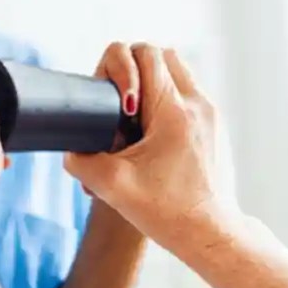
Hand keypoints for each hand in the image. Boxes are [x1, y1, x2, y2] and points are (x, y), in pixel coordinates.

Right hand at [64, 44, 238, 243]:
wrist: (212, 234)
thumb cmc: (167, 213)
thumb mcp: (111, 187)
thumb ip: (80, 160)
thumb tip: (71, 146)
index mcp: (173, 111)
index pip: (144, 53)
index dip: (119, 68)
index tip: (116, 105)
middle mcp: (197, 104)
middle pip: (161, 54)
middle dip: (134, 70)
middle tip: (121, 106)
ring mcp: (211, 113)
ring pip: (177, 71)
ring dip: (152, 84)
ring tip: (137, 122)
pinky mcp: (216, 126)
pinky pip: (188, 94)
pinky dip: (167, 101)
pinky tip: (154, 137)